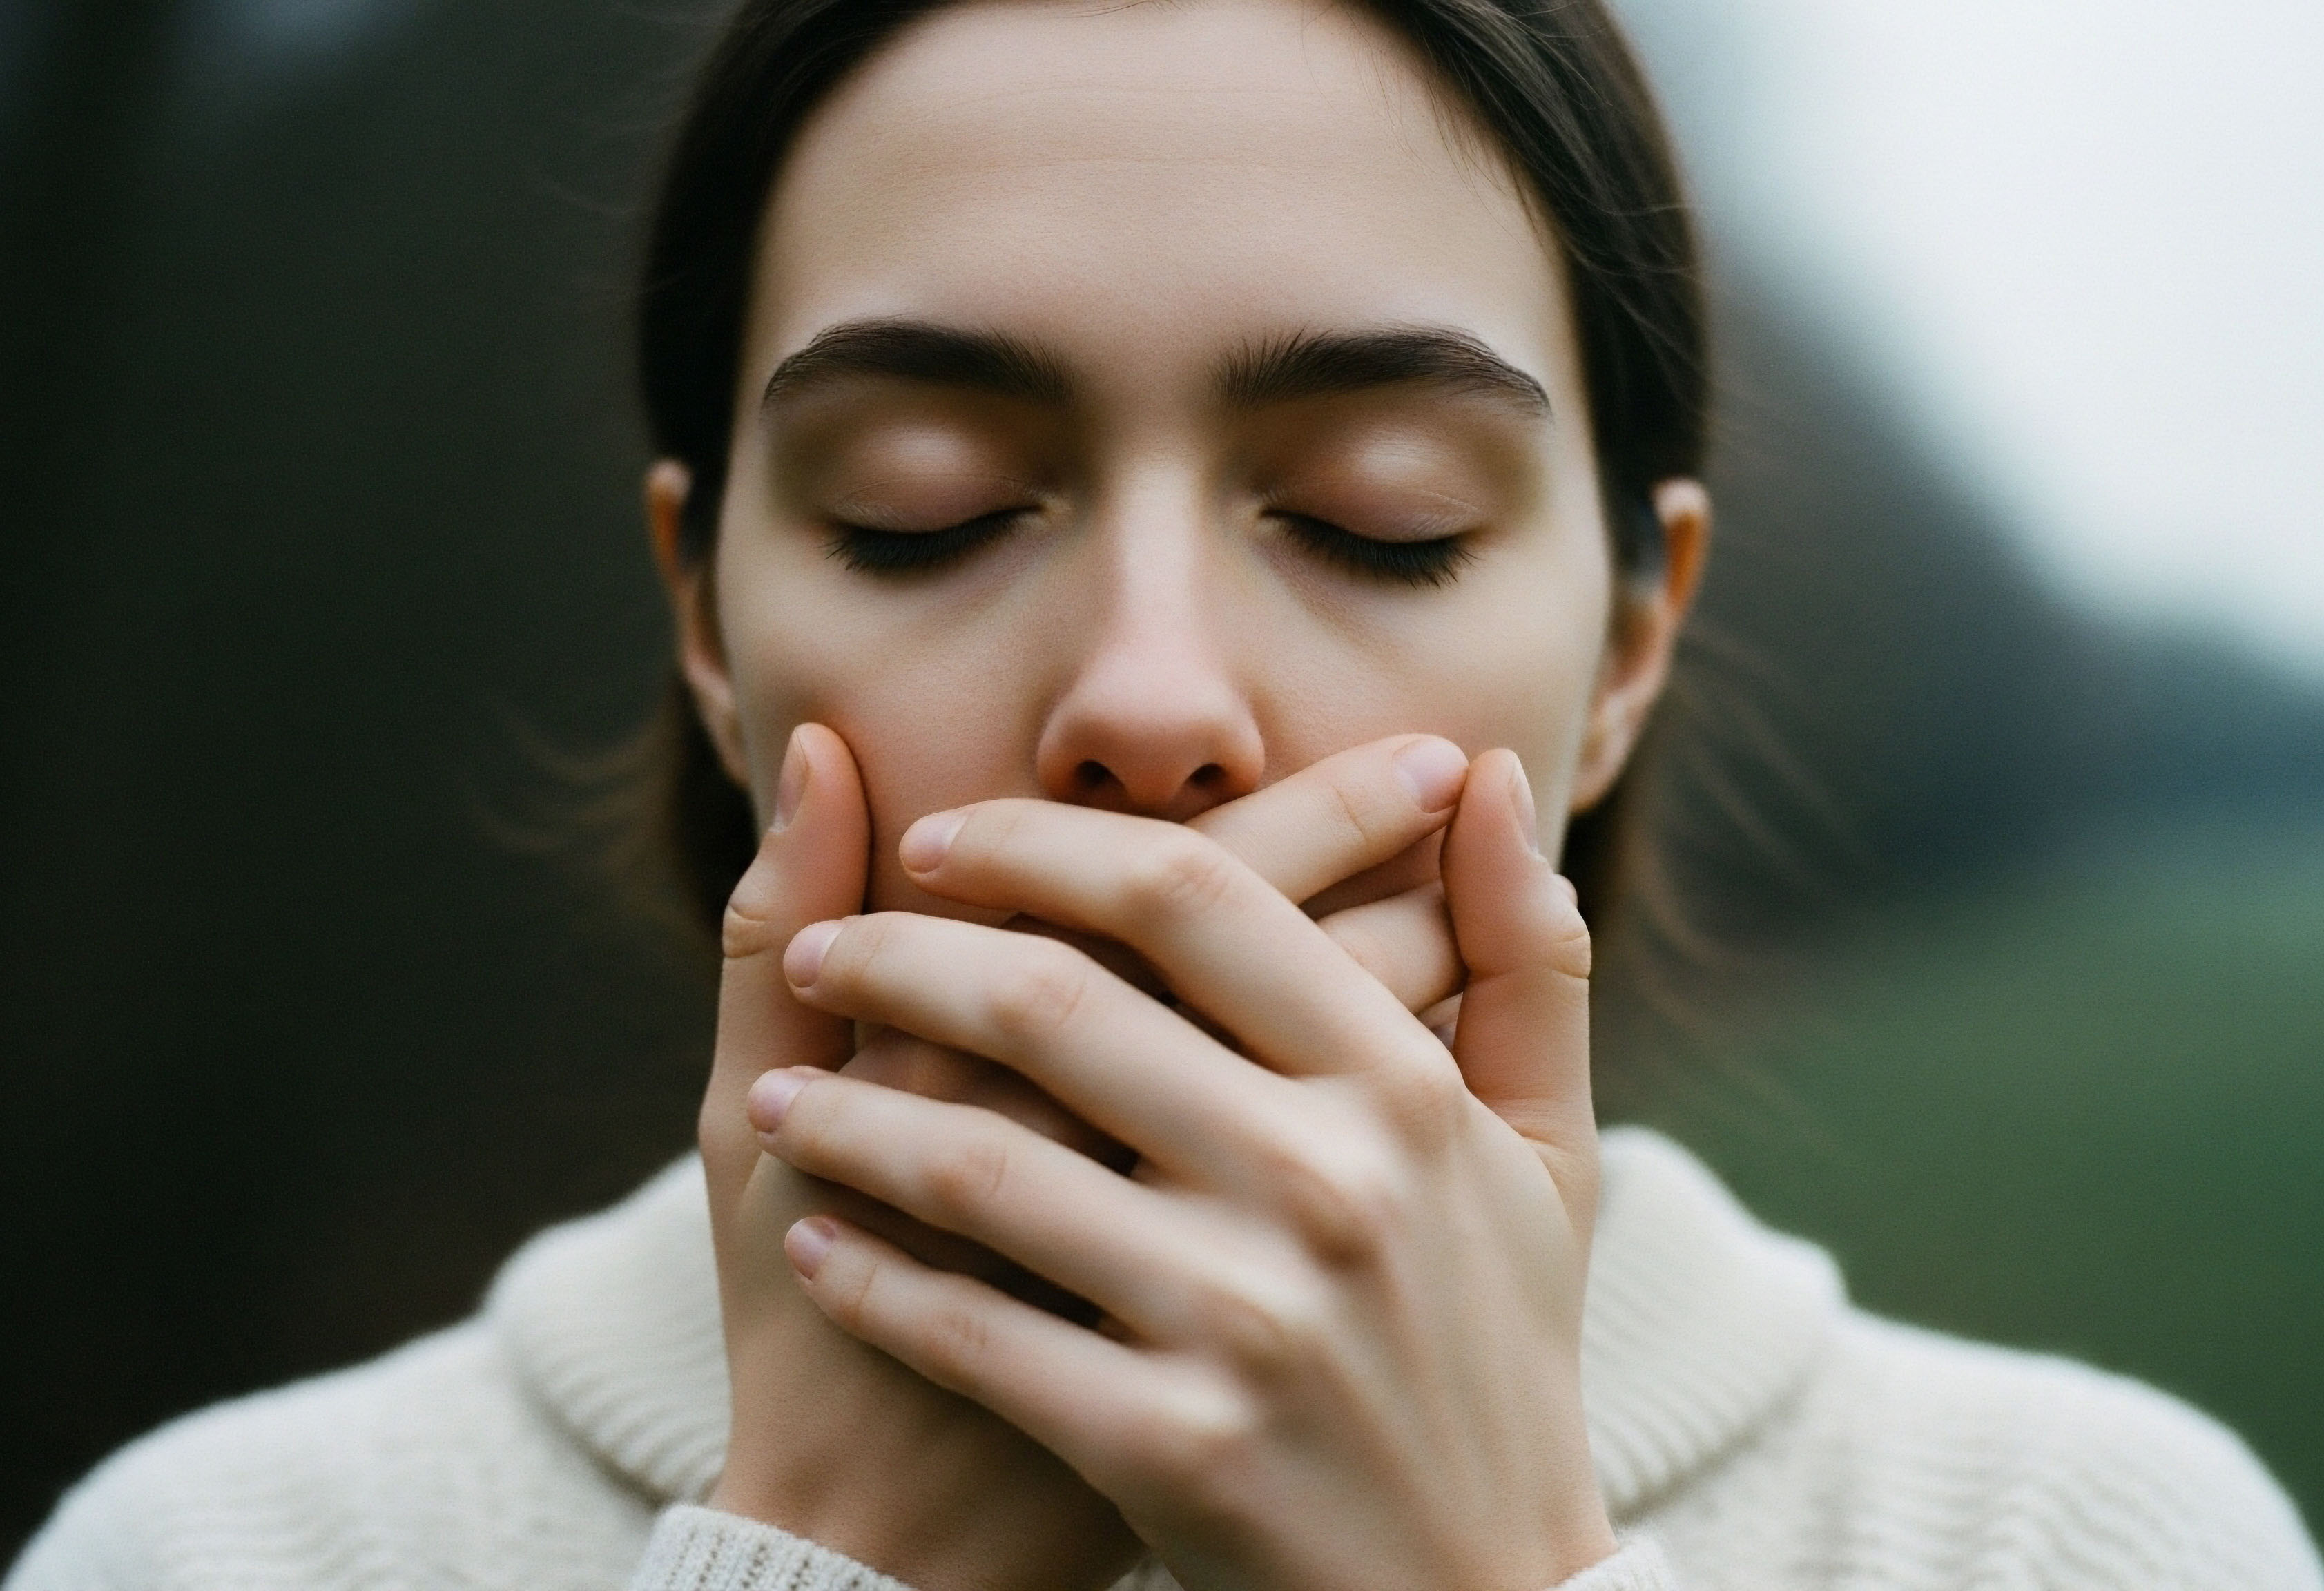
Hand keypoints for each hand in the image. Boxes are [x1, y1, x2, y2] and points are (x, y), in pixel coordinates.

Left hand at [751, 751, 1615, 1590]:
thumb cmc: (1498, 1349)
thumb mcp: (1547, 1151)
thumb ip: (1526, 955)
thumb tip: (1491, 774)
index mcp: (1404, 1090)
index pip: (1194, 896)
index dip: (1041, 844)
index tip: (938, 835)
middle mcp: (1331, 1185)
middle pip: (1058, 1005)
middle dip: (900, 956)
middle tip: (822, 948)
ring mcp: (1252, 1321)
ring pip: (984, 1164)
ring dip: (847, 1114)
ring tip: (776, 1091)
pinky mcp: (1175, 1447)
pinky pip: (971, 1330)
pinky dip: (870, 1278)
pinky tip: (815, 1239)